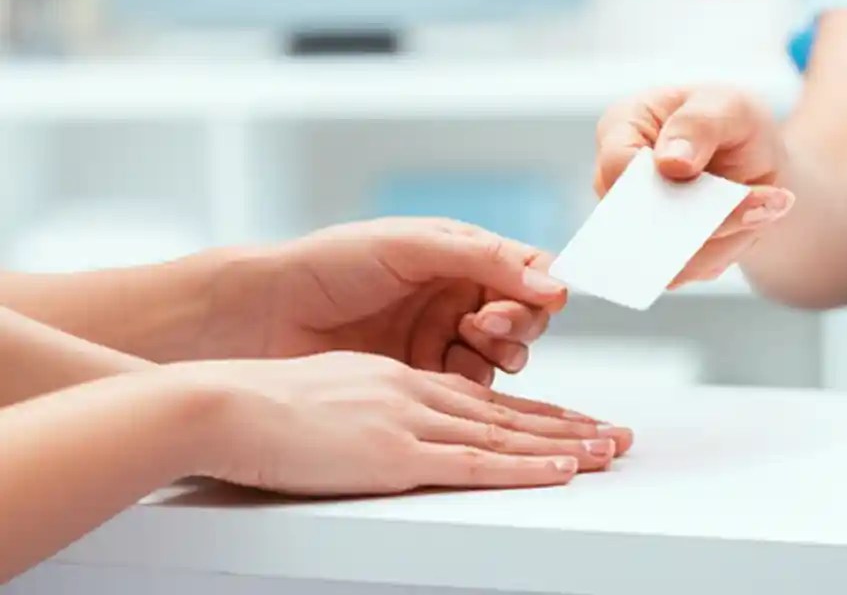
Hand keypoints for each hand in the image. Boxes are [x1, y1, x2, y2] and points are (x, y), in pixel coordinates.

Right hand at [176, 352, 633, 495]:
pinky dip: (524, 467)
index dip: (533, 415)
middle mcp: (417, 394)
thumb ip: (366, 410)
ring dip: (564, 446)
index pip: (484, 401)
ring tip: (609, 453)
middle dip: (569, 428)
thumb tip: (379, 430)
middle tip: (616, 437)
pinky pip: (476, 462)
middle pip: (508, 416)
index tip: (573, 424)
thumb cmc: (258, 404)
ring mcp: (411, 421)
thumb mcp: (328, 396)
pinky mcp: (397, 452)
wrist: (224, 402)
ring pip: (505, 436)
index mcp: (400, 380)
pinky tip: (561, 471)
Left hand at [204, 219, 568, 385]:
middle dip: (516, 323)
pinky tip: (450, 374)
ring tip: (466, 344)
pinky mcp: (423, 380)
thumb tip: (552, 282)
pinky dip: (472, 384)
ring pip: (503, 356)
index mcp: (458, 255)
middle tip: (484, 324)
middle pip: (524, 317)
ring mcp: (441, 339)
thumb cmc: (328, 263)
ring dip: (498, 353)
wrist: (263, 315)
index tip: (531, 301)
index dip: (538, 288)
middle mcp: (455, 296)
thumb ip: (484, 259)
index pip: (528, 271)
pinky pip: (471, 389)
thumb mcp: (413, 245)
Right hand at [594, 88, 795, 286]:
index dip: (650, 181)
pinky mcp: (664, 254)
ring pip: (669, 255)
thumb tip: (670, 163)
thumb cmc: (731, 120)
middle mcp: (620, 181)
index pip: (616, 165)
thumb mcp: (727, 104)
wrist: (755, 157)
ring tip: (765, 204)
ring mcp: (639, 221)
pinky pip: (693, 268)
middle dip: (698, 220)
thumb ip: (698, 125)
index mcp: (622, 128)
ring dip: (723, 236)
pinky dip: (730, 248)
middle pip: (640, 221)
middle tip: (758, 206)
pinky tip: (755, 219)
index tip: (693, 175)